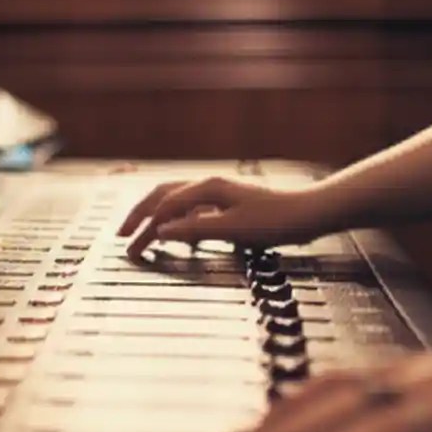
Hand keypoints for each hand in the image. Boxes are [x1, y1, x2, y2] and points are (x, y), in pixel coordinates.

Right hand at [116, 177, 324, 258]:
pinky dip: (176, 219)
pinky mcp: (228, 203)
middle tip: (122, 235)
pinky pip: (192, 208)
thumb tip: (162, 230)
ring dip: (157, 216)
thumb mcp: (233, 229)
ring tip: (142, 232)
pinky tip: (177, 232)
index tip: (129, 245)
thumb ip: (195, 228)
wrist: (309, 213)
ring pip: (176, 200)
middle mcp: (209, 186)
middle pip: (163, 196)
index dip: (144, 226)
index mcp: (207, 188)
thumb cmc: (277, 220)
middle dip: (141, 215)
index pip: (164, 206)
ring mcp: (219, 193)